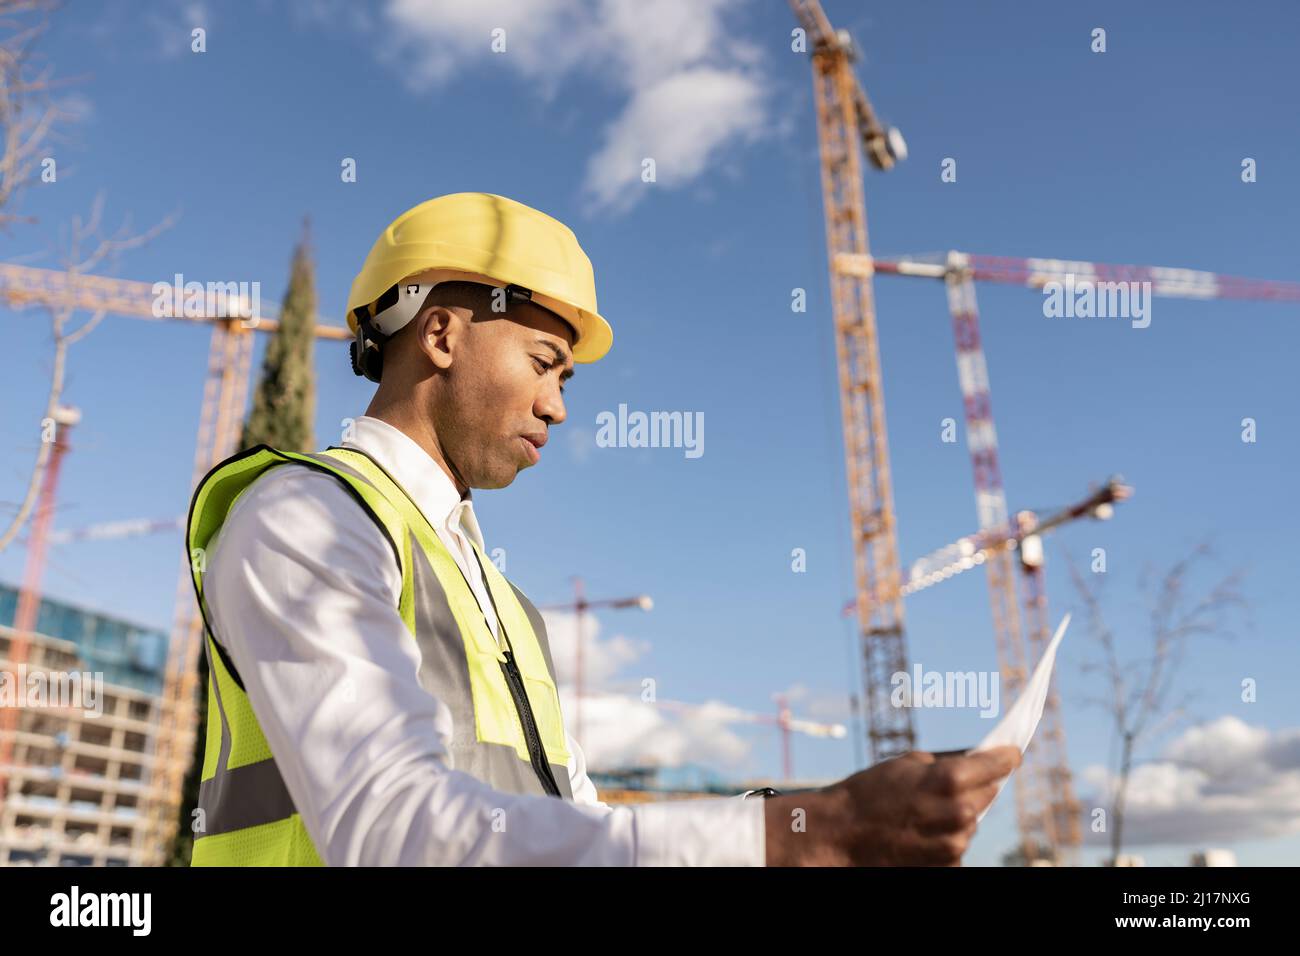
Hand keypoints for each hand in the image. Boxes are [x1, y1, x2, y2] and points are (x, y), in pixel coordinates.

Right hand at [764, 745, 1021, 865]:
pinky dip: (946, 836)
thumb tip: (969, 768)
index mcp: (950, 780)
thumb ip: (942, 766)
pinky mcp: (948, 865)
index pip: (999, 765)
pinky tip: (920, 832)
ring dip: (958, 813)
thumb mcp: (906, 764)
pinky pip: (958, 843)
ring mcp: (955, 843)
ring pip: (972, 820)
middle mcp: (960, 813)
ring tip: (924, 811)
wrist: (841, 835)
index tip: (1012, 753)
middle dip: (976, 785)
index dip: (1007, 756)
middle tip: (955, 782)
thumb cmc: (868, 793)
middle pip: (989, 793)